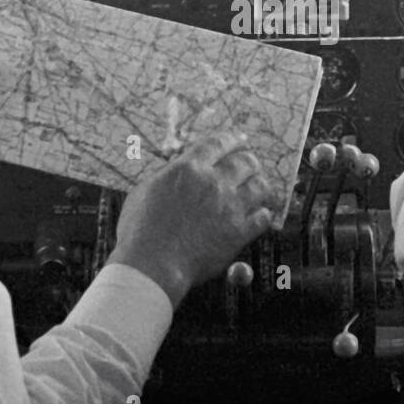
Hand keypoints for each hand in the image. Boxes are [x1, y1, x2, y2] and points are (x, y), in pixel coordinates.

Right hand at [108, 131, 276, 308]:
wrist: (151, 264)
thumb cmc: (140, 230)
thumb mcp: (146, 190)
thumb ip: (169, 175)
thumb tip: (179, 167)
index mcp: (189, 168)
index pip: (219, 142)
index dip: (233, 139)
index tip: (241, 139)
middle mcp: (213, 182)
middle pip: (245, 161)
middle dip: (250, 161)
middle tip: (250, 165)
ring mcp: (229, 207)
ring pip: (260, 186)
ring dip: (260, 185)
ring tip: (258, 188)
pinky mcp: (239, 232)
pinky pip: (263, 218)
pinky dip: (262, 215)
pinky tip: (259, 216)